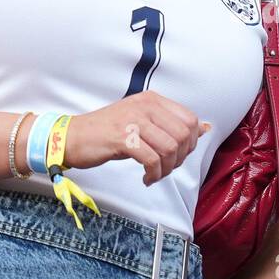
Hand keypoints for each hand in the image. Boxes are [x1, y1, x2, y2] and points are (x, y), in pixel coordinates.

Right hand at [64, 92, 210, 185]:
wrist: (72, 137)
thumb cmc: (108, 132)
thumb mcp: (143, 122)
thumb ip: (172, 125)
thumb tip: (205, 127)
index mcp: (152, 100)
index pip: (189, 119)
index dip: (191, 142)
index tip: (178, 155)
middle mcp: (145, 106)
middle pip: (183, 135)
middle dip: (180, 158)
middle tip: (166, 168)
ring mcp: (133, 120)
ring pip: (169, 148)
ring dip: (166, 169)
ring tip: (155, 174)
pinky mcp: (122, 138)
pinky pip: (151, 159)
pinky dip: (154, 174)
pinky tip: (146, 178)